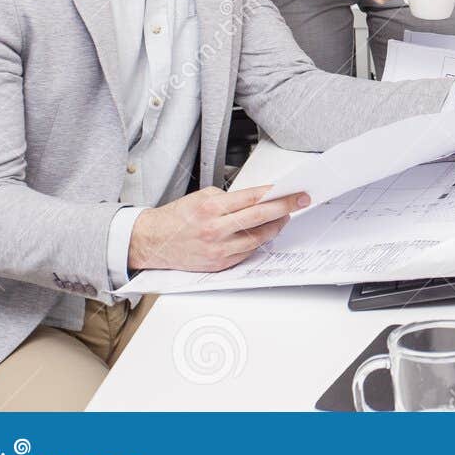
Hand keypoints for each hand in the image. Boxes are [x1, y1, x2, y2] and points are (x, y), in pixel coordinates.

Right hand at [127, 185, 307, 272]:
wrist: (153, 242)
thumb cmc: (176, 218)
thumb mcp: (202, 198)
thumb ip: (229, 199)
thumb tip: (256, 200)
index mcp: (211, 209)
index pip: (252, 199)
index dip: (276, 195)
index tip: (293, 191)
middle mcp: (215, 230)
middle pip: (260, 218)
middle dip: (285, 208)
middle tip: (301, 201)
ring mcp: (218, 250)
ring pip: (258, 238)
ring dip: (275, 226)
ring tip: (283, 216)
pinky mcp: (219, 264)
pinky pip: (247, 251)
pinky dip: (258, 241)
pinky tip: (265, 232)